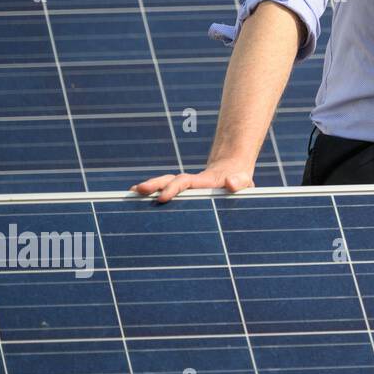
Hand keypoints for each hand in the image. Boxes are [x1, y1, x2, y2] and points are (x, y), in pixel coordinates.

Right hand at [130, 162, 255, 203]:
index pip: (185, 183)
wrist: (233, 171)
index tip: (162, 197)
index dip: (174, 188)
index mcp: (204, 182)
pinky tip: (135, 202)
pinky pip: (165, 192)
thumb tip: (231, 183)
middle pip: (169, 180)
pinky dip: (151, 194)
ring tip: (130, 195)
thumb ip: (239, 181)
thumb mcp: (243, 180)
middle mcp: (191, 183)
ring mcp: (187, 188)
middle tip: (136, 190)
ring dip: (149, 189)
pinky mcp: (185, 193)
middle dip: (154, 185)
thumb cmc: (239, 179)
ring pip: (164, 184)